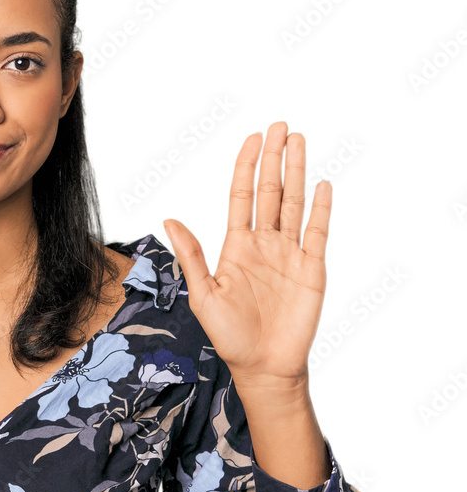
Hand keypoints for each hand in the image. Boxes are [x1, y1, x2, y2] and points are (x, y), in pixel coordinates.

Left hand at [163, 121, 329, 387]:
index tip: (253, 138)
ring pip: (294, 203)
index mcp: (236, 246)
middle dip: (275, 158)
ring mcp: (289, 254)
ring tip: (299, 140)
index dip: (247, 166)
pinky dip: (322, 208)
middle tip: (280, 125)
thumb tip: (170, 219)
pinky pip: (318, 232)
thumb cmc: (229, 336)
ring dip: (297, 172)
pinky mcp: (311, 269)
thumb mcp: (203, 294)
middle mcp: (264, 244)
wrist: (263, 366)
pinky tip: (322, 185)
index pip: (243, 195)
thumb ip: (191, 255)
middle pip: (271, 191)